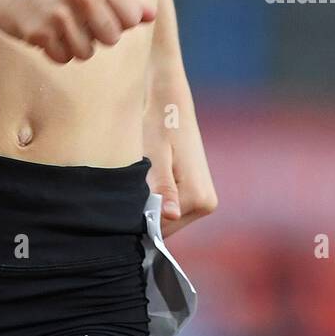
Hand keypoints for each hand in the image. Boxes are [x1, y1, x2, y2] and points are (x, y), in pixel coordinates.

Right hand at [0, 0, 157, 64]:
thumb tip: (149, 16)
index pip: (130, 17)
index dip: (117, 20)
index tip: (100, 13)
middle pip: (111, 38)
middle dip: (96, 35)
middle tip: (75, 20)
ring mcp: (60, 14)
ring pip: (86, 52)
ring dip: (73, 44)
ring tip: (57, 24)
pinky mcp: (39, 32)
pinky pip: (61, 57)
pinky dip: (53, 50)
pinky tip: (42, 30)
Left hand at [143, 93, 217, 238]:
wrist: (171, 106)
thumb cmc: (159, 126)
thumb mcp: (155, 156)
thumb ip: (163, 187)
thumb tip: (172, 216)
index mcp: (198, 197)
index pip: (160, 229)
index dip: (140, 218)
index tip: (127, 198)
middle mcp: (207, 203)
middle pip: (166, 227)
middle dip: (147, 212)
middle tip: (135, 183)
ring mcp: (205, 200)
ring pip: (168, 220)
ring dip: (152, 205)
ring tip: (146, 177)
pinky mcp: (198, 195)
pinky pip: (172, 209)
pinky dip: (158, 199)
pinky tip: (153, 177)